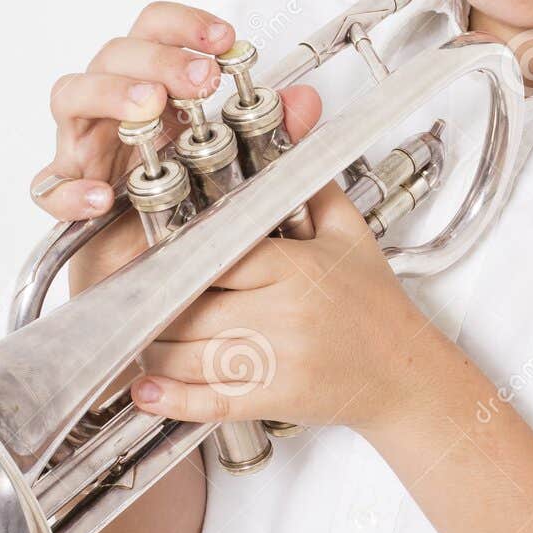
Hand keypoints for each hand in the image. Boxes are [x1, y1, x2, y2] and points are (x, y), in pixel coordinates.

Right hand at [27, 0, 320, 296]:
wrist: (164, 284)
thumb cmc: (191, 213)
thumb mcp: (244, 168)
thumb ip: (273, 133)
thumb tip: (305, 101)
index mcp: (153, 92)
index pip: (153, 32)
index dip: (184, 25)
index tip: (222, 39)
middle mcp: (114, 113)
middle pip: (113, 56)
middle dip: (159, 58)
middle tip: (201, 80)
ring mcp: (86, 153)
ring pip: (70, 99)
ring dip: (111, 94)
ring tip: (149, 107)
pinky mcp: (69, 204)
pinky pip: (50, 190)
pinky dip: (70, 190)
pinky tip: (103, 196)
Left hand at [129, 177, 440, 436]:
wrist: (404, 371)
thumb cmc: (374, 304)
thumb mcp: (348, 232)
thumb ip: (309, 185)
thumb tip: (289, 131)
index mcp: (292, 266)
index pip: (211, 256)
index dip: (171, 259)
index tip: (147, 258)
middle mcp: (281, 312)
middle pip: (188, 307)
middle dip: (152, 307)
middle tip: (128, 300)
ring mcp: (276, 359)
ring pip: (188, 354)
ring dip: (152, 349)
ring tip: (133, 338)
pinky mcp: (274, 398)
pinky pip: (210, 400)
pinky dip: (171, 399)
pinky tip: (146, 390)